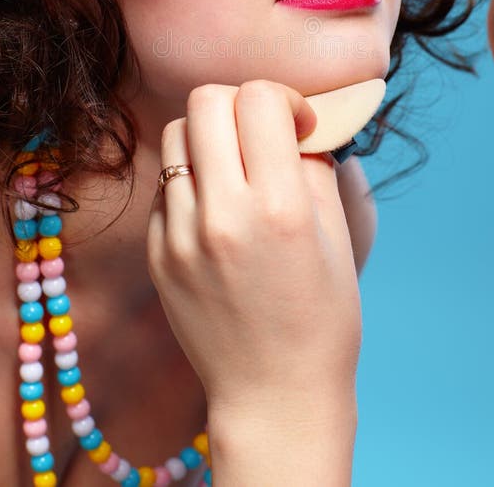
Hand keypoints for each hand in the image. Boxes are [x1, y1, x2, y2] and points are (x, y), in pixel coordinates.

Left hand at [147, 81, 361, 419]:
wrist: (274, 396)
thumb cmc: (323, 319)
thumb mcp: (336, 236)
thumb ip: (314, 165)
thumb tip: (297, 122)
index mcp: (279, 207)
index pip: (259, 99)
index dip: (285, 99)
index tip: (298, 127)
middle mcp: (223, 214)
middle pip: (206, 101)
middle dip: (240, 103)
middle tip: (261, 134)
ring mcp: (180, 235)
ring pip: (176, 134)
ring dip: (208, 135)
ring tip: (235, 167)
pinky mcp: (157, 253)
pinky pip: (166, 184)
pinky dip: (193, 180)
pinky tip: (217, 210)